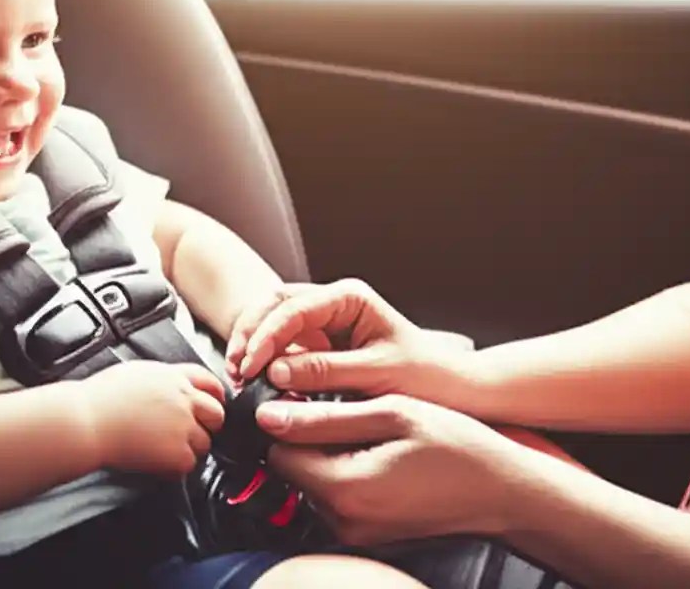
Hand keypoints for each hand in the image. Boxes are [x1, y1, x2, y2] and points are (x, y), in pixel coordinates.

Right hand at [80, 361, 225, 477]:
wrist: (88, 421)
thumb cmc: (99, 398)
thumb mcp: (135, 373)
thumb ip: (160, 379)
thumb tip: (166, 387)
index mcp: (173, 377)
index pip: (209, 382)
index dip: (214, 395)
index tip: (213, 402)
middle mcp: (184, 399)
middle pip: (216, 413)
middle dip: (208, 424)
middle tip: (192, 433)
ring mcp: (183, 426)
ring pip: (204, 442)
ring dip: (190, 448)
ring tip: (164, 450)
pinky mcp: (177, 452)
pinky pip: (188, 463)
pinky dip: (175, 467)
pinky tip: (157, 463)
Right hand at [229, 279, 475, 404]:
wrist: (452, 391)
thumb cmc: (425, 377)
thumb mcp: (376, 373)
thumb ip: (326, 371)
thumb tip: (277, 373)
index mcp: (349, 298)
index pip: (294, 308)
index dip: (267, 337)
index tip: (252, 366)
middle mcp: (333, 304)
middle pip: (274, 306)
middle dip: (250, 336)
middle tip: (238, 371)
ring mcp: (324, 323)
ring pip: (272, 323)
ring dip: (252, 346)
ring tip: (240, 377)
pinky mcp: (320, 346)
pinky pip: (283, 347)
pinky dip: (266, 361)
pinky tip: (257, 381)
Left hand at [257, 395, 535, 545]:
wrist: (505, 492)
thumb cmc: (458, 447)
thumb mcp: (392, 414)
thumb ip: (325, 418)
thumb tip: (269, 415)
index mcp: (345, 489)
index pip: (278, 455)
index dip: (292, 422)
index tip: (316, 401)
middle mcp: (343, 521)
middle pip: (295, 472)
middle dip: (313, 441)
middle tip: (356, 417)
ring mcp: (355, 533)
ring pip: (315, 484)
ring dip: (332, 457)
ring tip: (377, 437)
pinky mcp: (367, 536)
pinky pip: (339, 499)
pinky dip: (350, 474)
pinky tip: (384, 458)